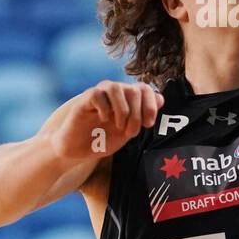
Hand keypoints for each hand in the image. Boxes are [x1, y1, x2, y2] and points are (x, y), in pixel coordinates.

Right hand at [48, 80, 163, 162]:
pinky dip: (104, 108)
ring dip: (122, 110)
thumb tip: (161, 99)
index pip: (145, 89)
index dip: (150, 105)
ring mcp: (99, 94)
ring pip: (116, 87)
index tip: (148, 124)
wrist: (78, 150)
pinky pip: (98, 94)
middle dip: (137, 115)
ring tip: (118, 126)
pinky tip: (103, 119)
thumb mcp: (128, 131)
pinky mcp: (84, 100)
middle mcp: (115, 93)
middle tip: (130, 132)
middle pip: (134, 90)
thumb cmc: (102, 139)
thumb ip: (143, 116)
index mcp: (127, 99)